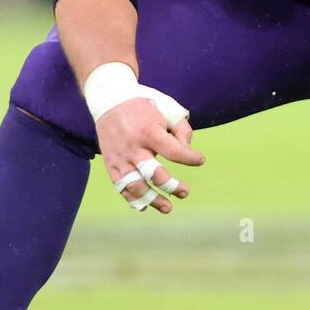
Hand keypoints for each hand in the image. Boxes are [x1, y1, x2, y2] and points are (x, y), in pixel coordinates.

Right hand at [98, 96, 204, 214]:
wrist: (109, 102)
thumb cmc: (143, 107)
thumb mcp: (166, 109)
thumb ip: (181, 129)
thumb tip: (187, 149)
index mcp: (149, 131)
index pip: (173, 151)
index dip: (190, 158)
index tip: (199, 159)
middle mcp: (134, 147)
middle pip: (153, 173)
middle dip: (171, 186)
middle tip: (184, 192)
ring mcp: (121, 158)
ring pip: (135, 186)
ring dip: (152, 200)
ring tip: (168, 207)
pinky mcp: (111, 165)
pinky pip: (121, 187)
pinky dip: (133, 199)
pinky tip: (145, 206)